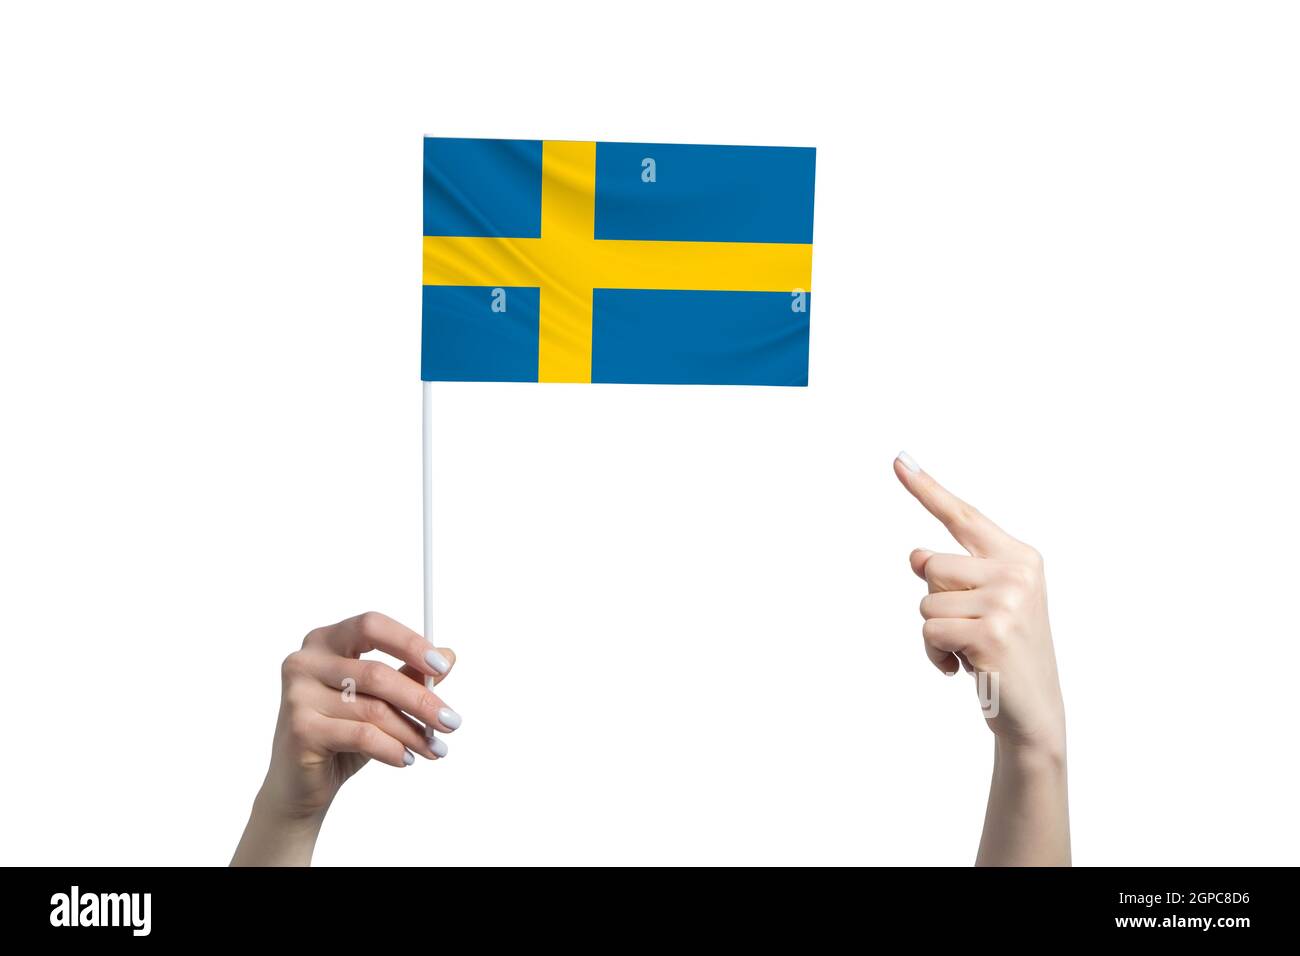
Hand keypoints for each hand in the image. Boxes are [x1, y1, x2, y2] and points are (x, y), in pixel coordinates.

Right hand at [232, 612, 458, 864]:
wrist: (300, 782)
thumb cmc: (341, 733)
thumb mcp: (378, 700)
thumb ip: (407, 675)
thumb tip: (449, 654)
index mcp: (325, 641)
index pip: (371, 626)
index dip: (409, 643)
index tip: (442, 666)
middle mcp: (305, 662)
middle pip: (377, 672)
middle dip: (421, 700)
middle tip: (452, 722)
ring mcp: (298, 695)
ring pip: (373, 710)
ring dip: (412, 732)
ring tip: (434, 748)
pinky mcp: (301, 730)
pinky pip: (362, 736)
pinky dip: (392, 749)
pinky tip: (406, 759)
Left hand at [895, 452, 1068, 864]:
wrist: (1032, 714)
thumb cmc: (1003, 654)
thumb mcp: (988, 604)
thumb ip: (957, 572)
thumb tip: (916, 555)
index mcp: (1018, 556)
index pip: (962, 515)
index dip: (926, 487)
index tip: (897, 458)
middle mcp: (1016, 570)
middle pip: (928, 563)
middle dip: (936, 599)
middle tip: (969, 628)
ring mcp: (1007, 599)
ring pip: (924, 600)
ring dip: (935, 633)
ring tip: (969, 650)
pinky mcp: (991, 630)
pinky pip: (928, 630)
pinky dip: (935, 656)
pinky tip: (962, 669)